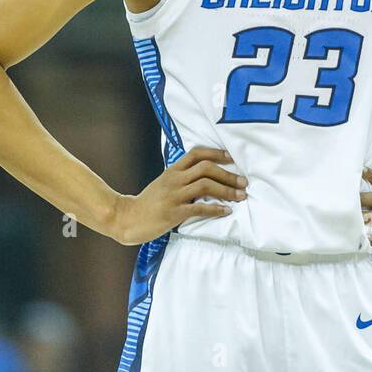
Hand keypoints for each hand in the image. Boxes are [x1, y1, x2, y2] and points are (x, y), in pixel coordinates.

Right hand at [110, 146, 244, 245]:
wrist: (127, 217)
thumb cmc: (149, 202)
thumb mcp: (164, 183)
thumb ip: (182, 177)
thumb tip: (205, 175)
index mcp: (172, 170)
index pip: (196, 153)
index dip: (217, 153)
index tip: (233, 158)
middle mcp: (174, 179)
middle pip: (206, 168)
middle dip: (228, 174)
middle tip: (243, 182)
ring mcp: (174, 195)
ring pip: (205, 186)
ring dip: (226, 190)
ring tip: (240, 196)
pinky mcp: (174, 213)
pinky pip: (199, 208)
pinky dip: (216, 209)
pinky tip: (226, 211)